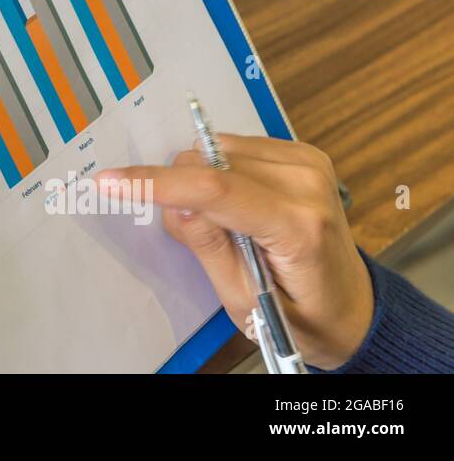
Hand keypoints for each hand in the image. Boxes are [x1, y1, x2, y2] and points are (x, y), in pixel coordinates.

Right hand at [98, 135, 372, 368]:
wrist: (350, 305)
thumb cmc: (301, 313)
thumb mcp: (244, 300)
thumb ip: (208, 246)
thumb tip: (175, 205)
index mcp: (298, 225)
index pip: (214, 189)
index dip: (156, 182)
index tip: (110, 181)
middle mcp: (306, 182)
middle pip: (209, 162)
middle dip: (181, 190)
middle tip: (195, 232)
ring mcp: (307, 162)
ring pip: (216, 149)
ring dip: (202, 180)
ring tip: (227, 222)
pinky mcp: (301, 153)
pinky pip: (233, 146)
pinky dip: (220, 171)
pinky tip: (238, 203)